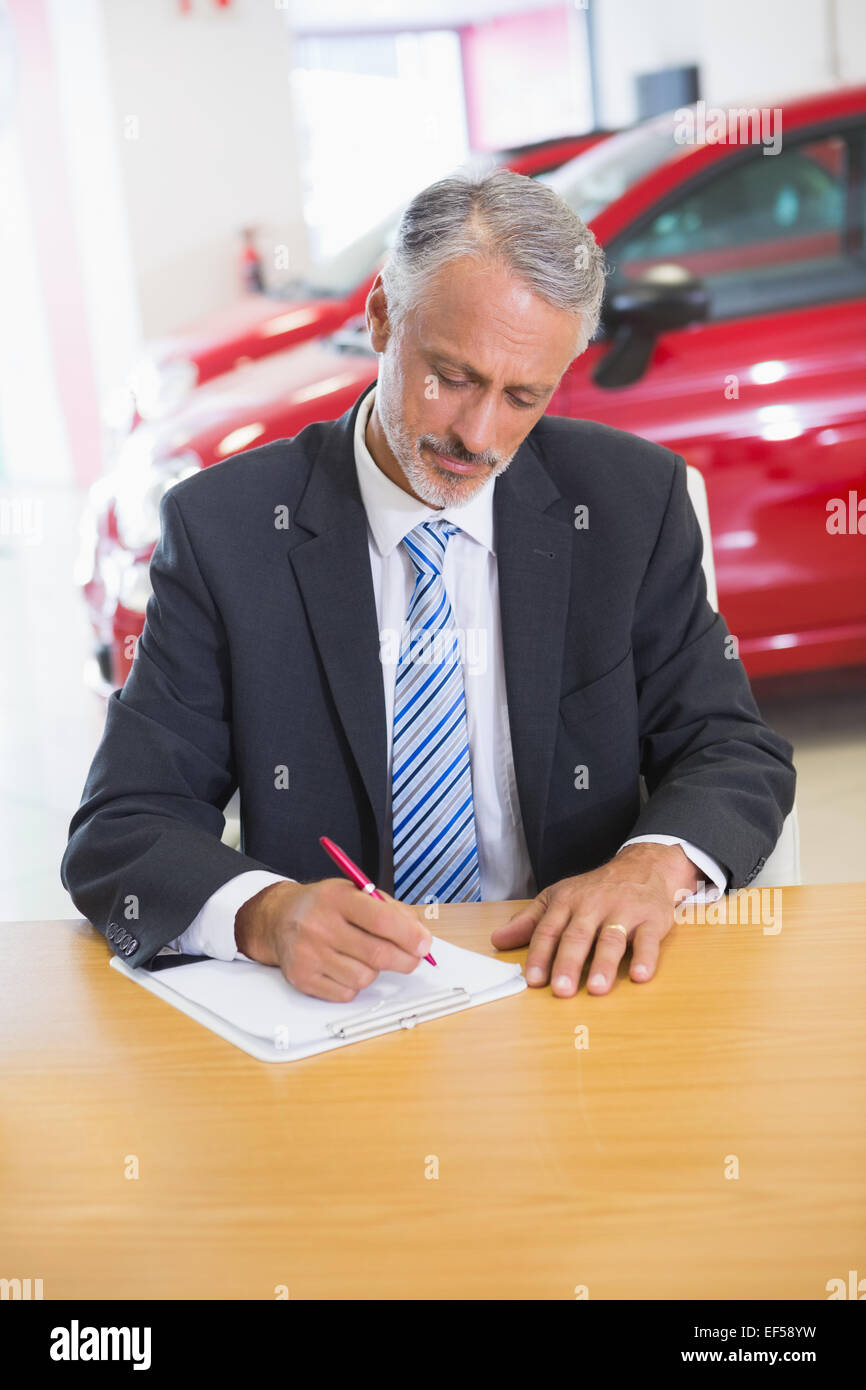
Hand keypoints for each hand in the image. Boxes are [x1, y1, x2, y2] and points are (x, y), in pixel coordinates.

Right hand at [235, 878, 433, 1001]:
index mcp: (337, 898)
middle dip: (405, 960)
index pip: (381, 919)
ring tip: (365, 956)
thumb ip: (390, 909)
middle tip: (413, 959)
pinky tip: (346, 967)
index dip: (409, 935)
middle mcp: (319, 925)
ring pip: (364, 978)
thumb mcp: (356, 892)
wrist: (279, 919)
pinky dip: (355, 985)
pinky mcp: (302, 978)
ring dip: (375, 971)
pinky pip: (347, 993)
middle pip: (377, 954)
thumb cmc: (326, 906)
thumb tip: (420, 935)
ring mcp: (308, 954)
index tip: (424, 944)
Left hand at [489, 843, 698, 995]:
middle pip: (578, 936)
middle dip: (568, 963)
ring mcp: (624, 912)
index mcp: (567, 902)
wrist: (642, 867)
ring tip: (596, 988)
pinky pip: (648, 940)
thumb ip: (529, 921)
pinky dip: (645, 958)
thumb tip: (497, 940)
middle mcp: (594, 906)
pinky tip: (639, 975)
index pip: (549, 930)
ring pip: (611, 939)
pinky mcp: (652, 919)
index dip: (540, 955)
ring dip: (604, 964)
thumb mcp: (557, 898)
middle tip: (561, 990)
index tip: (533, 980)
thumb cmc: (595, 890)